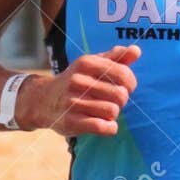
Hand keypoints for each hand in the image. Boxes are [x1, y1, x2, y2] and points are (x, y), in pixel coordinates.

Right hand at [18, 44, 139, 135]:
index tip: (124, 87)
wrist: (43, 100)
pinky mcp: (71, 121)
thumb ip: (116, 58)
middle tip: (111, 101)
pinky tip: (105, 125)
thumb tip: (136, 51)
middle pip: (120, 95)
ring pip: (112, 111)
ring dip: (113, 115)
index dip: (130, 83)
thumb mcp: (92, 64)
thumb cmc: (76, 81)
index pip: (124, 74)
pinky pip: (103, 127)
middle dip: (121, 101)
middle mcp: (78, 80)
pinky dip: (109, 128)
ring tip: (103, 112)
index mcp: (86, 63)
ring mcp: (73, 101)